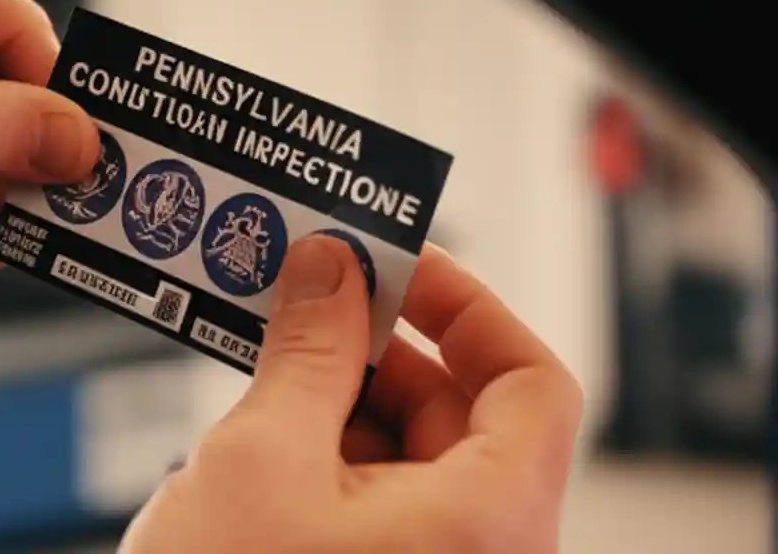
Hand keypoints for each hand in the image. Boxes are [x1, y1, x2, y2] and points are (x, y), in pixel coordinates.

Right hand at [119, 237, 582, 553]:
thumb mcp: (260, 460)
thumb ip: (305, 351)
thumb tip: (328, 269)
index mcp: (485, 526)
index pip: (532, 383)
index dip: (471, 308)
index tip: (400, 264)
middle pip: (464, 411)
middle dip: (382, 344)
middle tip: (310, 293)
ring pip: (412, 452)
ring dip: (344, 391)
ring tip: (272, 353)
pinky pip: (375, 494)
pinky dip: (327, 445)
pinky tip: (268, 416)